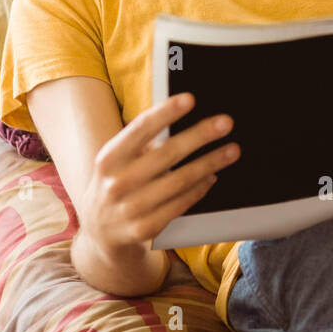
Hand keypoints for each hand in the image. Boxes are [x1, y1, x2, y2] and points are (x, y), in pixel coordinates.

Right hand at [77, 91, 240, 260]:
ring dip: (210, 163)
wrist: (101, 232)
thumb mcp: (118, 160)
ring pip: (180, 180)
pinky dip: (200, 188)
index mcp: (110, 158)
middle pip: (167, 154)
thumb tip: (178, 113)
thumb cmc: (116, 183)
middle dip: (200, 135)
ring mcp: (132, 208)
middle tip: (225, 123)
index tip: (190, 99)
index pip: (140, 129)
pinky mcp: (147, 228)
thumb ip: (142, 141)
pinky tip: (212, 176)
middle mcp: (118, 183)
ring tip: (231, 150)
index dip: (165, 113)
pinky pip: (182, 203)